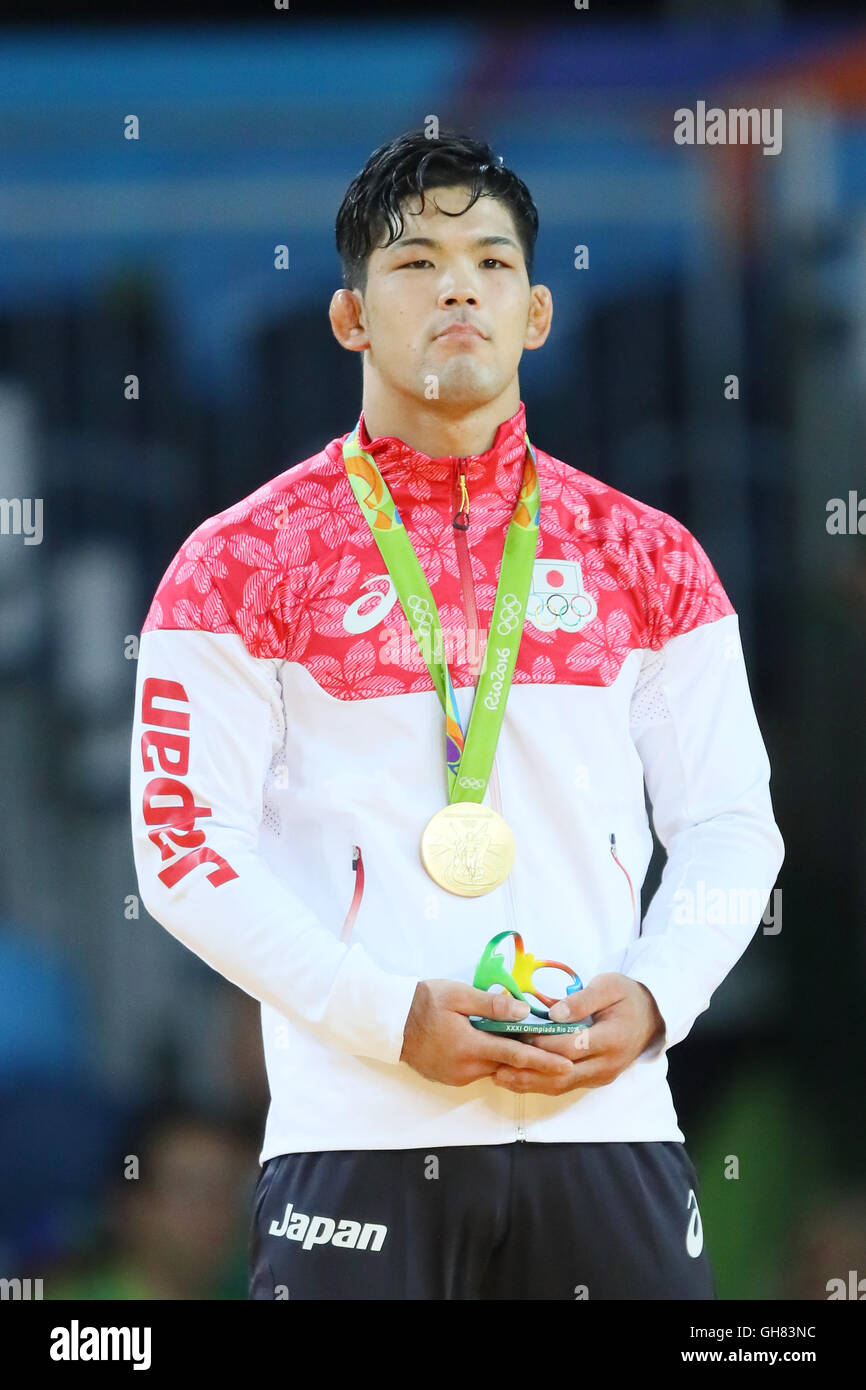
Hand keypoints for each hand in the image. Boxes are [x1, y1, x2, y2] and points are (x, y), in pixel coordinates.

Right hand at [399, 979, 575, 1088]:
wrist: (390, 1021)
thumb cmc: (423, 1001)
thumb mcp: (457, 994)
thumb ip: (492, 1004)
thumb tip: (524, 1012)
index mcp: (470, 1047)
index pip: (516, 1056)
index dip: (544, 1062)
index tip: (567, 1067)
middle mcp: (467, 1068)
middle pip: (509, 1066)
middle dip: (536, 1064)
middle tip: (564, 1059)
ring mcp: (458, 1076)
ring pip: (496, 1069)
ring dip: (515, 1062)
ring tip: (537, 1050)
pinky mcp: (451, 1078)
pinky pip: (481, 1070)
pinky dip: (496, 1062)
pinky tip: (503, 1049)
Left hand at [490, 973, 665, 1097]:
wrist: (651, 1017)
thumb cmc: (627, 996)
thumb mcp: (610, 986)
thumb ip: (583, 1000)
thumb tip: (554, 1014)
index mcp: (612, 1039)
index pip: (571, 1046)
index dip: (543, 1044)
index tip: (516, 1036)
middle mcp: (607, 1064)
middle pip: (562, 1074)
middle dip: (528, 1070)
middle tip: (497, 1064)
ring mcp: (601, 1076)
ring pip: (561, 1086)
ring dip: (530, 1083)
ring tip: (499, 1077)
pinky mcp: (594, 1080)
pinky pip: (565, 1085)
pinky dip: (540, 1083)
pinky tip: (517, 1079)